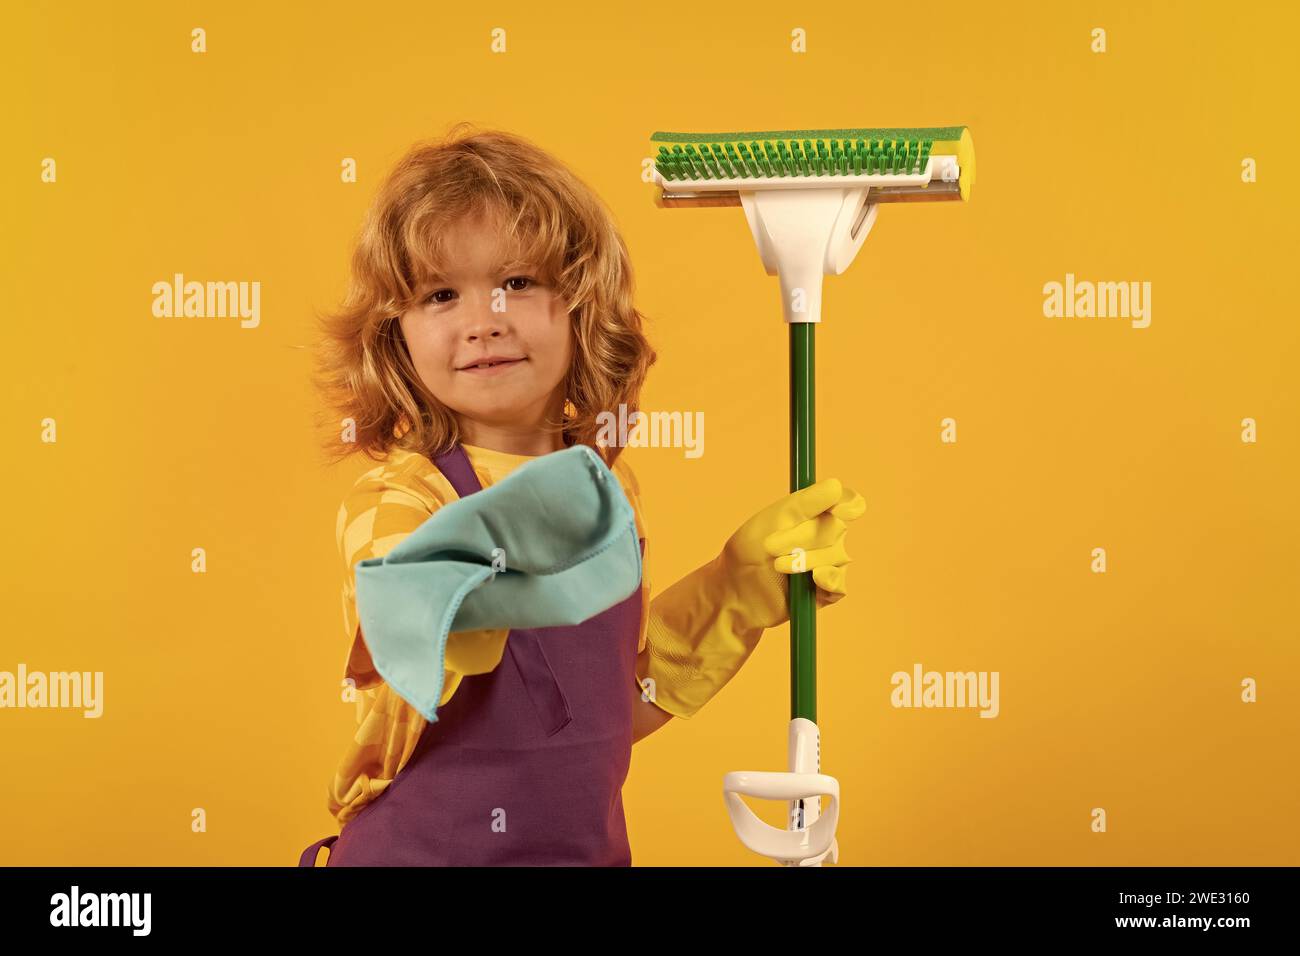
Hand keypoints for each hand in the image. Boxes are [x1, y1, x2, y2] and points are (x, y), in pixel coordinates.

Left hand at [720, 478, 864, 625]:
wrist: (735, 589)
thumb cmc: (750, 550)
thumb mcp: (773, 520)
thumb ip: (805, 502)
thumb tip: (835, 486)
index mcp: (817, 512)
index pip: (847, 502)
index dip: (849, 503)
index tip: (840, 510)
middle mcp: (828, 536)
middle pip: (835, 529)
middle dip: (801, 537)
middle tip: (771, 545)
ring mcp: (829, 563)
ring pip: (837, 557)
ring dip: (805, 560)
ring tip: (777, 566)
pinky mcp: (827, 591)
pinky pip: (839, 585)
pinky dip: (827, 581)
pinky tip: (812, 580)